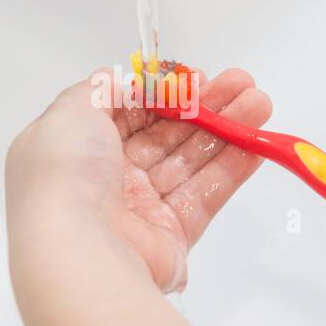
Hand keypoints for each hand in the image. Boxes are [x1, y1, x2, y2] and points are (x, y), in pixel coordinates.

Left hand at [6, 68, 271, 292]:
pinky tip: (257, 143)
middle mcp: (106, 178)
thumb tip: (119, 78)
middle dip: (205, 105)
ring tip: (260, 102)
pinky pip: (205, 195)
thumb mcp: (69, 113)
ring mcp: (140, 209)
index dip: (162, 93)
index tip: (195, 77)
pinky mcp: (171, 236)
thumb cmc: (65, 174)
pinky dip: (232, 168)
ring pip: (190, 161)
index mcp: (77, 149)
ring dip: (227, 129)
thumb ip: (97, 90)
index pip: (127, 114)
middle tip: (243, 83)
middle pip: (165, 134)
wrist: (79, 249)